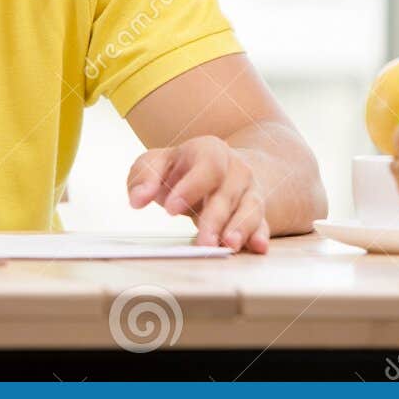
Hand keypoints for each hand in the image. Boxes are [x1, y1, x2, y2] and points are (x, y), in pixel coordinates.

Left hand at [127, 134, 270, 251]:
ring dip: (240, 229)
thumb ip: (143, 178)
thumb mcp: (156, 164)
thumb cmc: (180, 168)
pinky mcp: (257, 212)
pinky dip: (259, 235)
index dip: (191, 187)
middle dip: (215, 218)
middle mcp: (234, 169)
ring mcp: (248, 190)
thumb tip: (137, 200)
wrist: (216, 168)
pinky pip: (262, 224)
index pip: (207, 166)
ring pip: (249, 208)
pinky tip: (257, 247)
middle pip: (227, 193)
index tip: (170, 210)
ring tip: (228, 246)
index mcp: (209, 151)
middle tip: (202, 243)